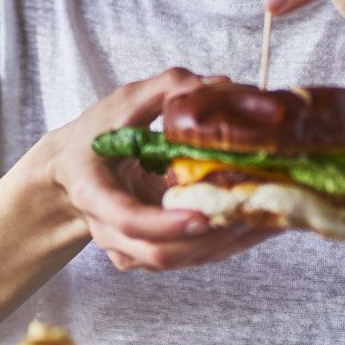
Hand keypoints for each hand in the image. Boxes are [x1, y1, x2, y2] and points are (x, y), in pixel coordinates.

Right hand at [37, 68, 277, 270]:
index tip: (202, 216)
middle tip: (253, 213)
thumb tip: (217, 84)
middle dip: (211, 239)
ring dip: (228, 244)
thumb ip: (162, 91)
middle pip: (160, 252)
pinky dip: (227, 244)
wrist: (73, 172)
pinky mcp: (150, 254)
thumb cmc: (94, 138)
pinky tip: (260, 224)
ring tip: (271, 217)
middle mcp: (109, 231)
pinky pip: (190, 258)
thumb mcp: (119, 105)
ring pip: (182, 260)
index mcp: (93, 193)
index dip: (164, 224)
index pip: (127, 218)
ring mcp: (128, 249)